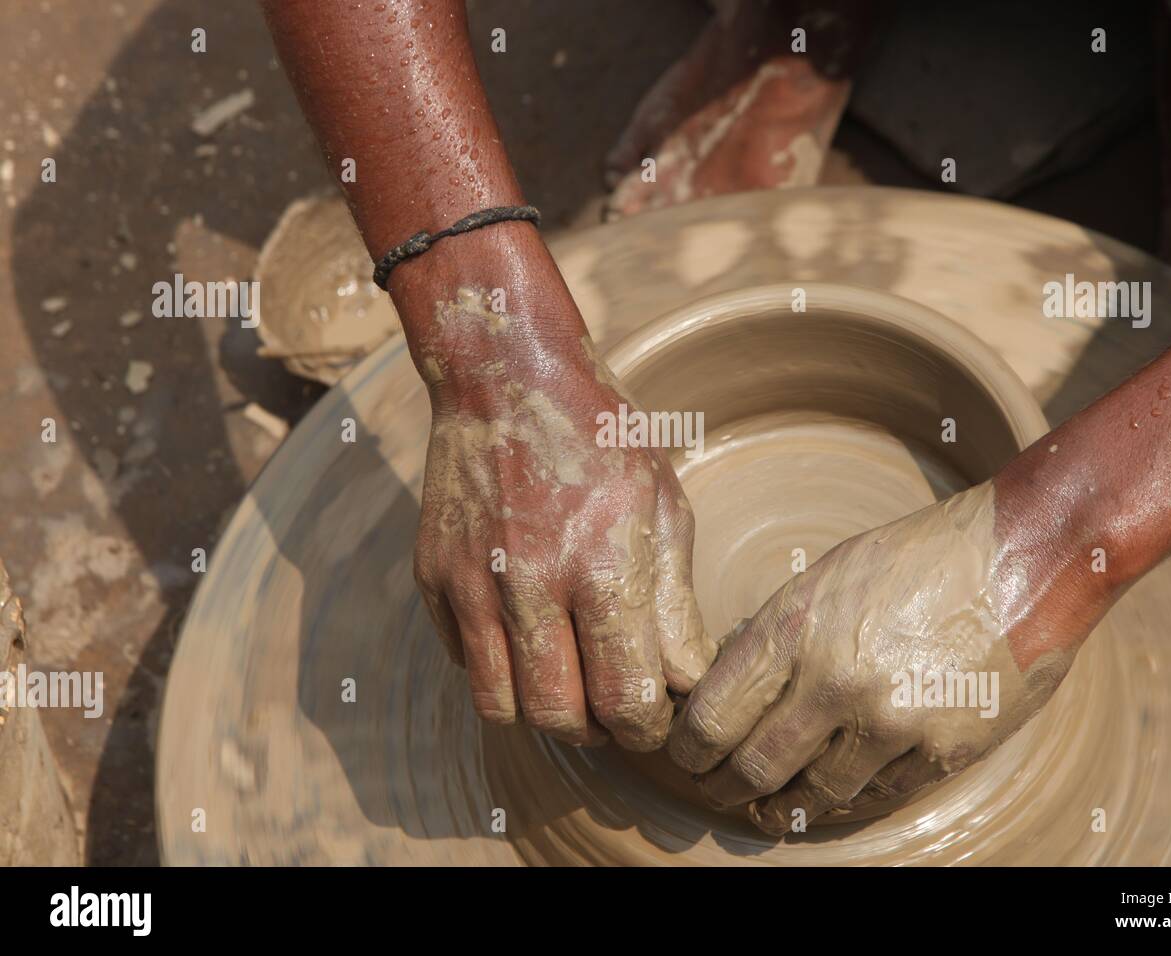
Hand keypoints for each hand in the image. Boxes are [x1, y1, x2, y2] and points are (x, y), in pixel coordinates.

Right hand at [408, 268, 714, 750]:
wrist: (506, 376)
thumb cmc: (601, 437)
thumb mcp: (661, 505)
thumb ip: (674, 605)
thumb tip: (687, 682)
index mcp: (603, 566)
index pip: (627, 700)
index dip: (649, 728)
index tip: (656, 717)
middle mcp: (532, 585)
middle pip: (559, 718)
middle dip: (596, 730)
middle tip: (614, 708)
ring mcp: (472, 584)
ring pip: (501, 706)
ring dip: (541, 711)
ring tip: (570, 682)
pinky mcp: (433, 578)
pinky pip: (464, 664)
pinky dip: (499, 670)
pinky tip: (527, 636)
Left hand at [667, 481, 1089, 834]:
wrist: (1023, 556)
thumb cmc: (920, 557)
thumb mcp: (828, 575)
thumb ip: (779, 634)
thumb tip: (729, 686)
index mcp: (796, 627)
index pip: (715, 713)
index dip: (691, 747)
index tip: (686, 757)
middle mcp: (835, 680)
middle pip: (755, 766)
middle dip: (725, 787)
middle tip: (716, 792)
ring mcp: (892, 722)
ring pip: (815, 794)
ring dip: (784, 805)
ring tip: (769, 807)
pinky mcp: (944, 750)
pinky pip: (879, 795)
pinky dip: (849, 798)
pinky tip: (833, 795)